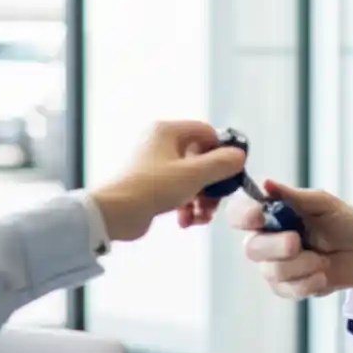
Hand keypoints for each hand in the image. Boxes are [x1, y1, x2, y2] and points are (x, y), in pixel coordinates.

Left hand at [90, 121, 247, 241]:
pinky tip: (187, 221)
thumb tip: (239, 156)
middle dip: (212, 184)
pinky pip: (179, 190)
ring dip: (202, 199)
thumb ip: (222, 163)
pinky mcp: (151, 185)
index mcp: (167, 131)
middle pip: (202, 159)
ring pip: (192, 178)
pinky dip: (187, 205)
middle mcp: (160, 143)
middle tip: (217, 202)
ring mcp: (155, 165)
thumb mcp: (194, 174)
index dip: (222, 152)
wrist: (113, 214)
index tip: (230, 172)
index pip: (207, 132)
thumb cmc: (152, 187)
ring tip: (202, 217)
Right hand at [231, 181, 352, 300]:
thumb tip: (267, 183)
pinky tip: (323, 275)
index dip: (243, 215)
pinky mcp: (285, 287)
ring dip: (304, 265)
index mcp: (270, 214)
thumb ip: (295, 196)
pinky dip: (308, 283)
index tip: (259, 216)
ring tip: (323, 259)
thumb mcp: (324, 204)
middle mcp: (265, 240)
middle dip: (277, 246)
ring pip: (272, 271)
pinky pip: (286, 290)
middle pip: (252, 248)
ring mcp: (273, 265)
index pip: (239, 213)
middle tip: (297, 242)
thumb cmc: (344, 223)